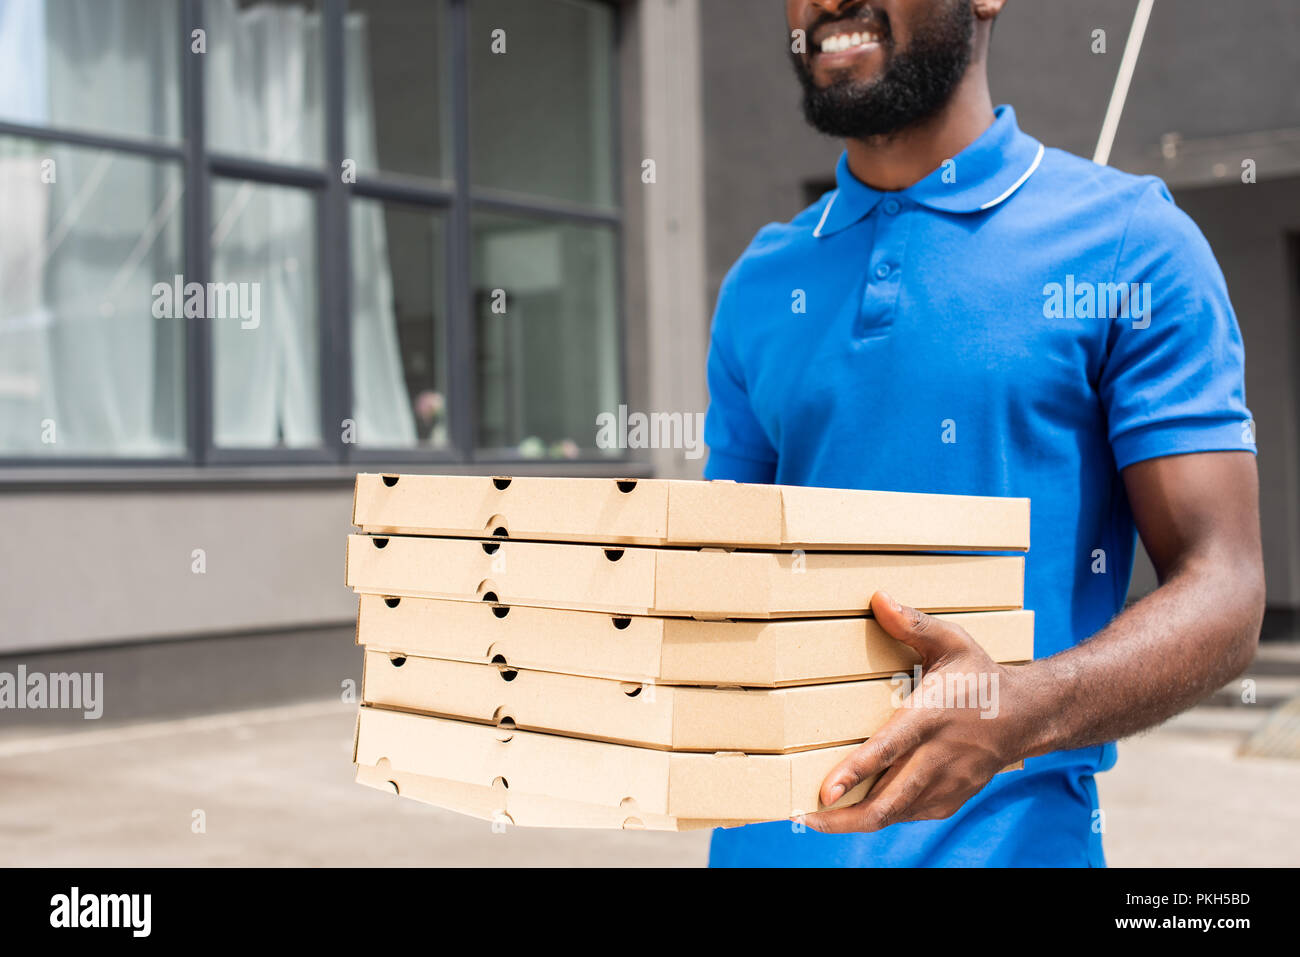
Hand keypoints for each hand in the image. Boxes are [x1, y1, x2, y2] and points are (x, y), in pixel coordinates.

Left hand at [803, 591, 1039, 833]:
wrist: (1028, 715)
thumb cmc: (981, 675)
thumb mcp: (952, 641)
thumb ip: (914, 623)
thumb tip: (877, 598)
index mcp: (933, 716)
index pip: (889, 749)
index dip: (856, 772)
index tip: (825, 791)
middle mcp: (940, 756)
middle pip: (889, 800)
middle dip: (845, 817)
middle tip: (805, 818)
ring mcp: (948, 783)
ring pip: (897, 814)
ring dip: (857, 821)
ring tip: (819, 820)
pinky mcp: (952, 798)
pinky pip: (910, 814)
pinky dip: (882, 816)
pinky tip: (855, 812)